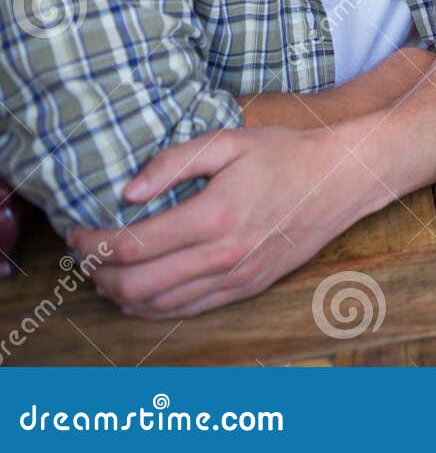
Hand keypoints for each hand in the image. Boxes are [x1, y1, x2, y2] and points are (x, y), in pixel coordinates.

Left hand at [68, 126, 370, 318]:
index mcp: (214, 216)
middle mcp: (223, 255)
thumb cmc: (286, 154)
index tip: (78, 232)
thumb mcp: (229, 141)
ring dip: (121, 295)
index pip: (132, 245)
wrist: (341, 179)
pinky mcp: (248, 287)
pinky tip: (141, 292)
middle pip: (136, 285)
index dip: (92, 244)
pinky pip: (189, 310)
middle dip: (98, 274)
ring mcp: (236, 277)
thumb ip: (174, 162)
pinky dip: (154, 308)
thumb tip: (127, 192)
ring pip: (158, 306)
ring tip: (106, 274)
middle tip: (85, 255)